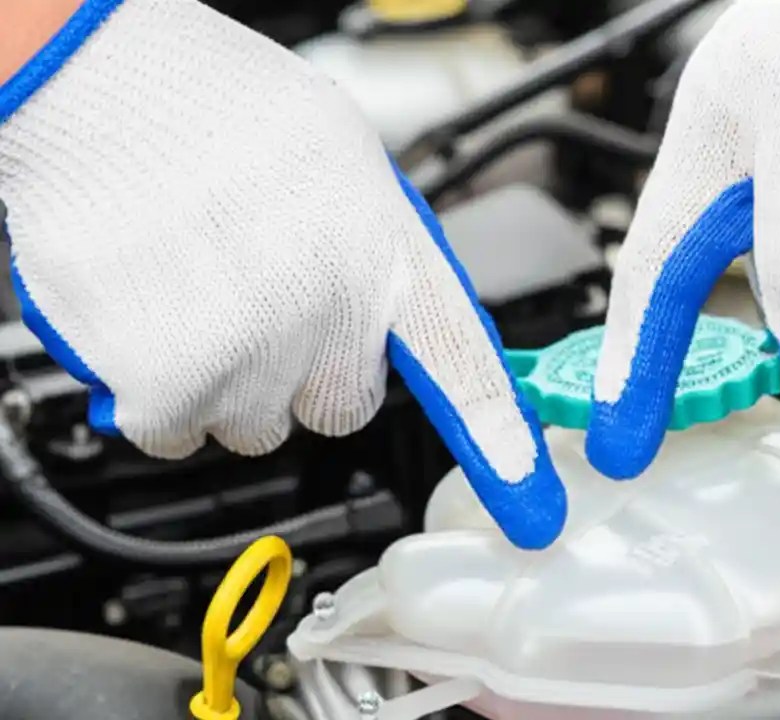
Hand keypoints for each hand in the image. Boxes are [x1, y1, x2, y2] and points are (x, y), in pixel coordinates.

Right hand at [0, 0, 564, 548]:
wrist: (93, 84)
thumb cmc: (208, 105)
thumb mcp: (340, 157)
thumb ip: (374, 246)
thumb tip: (386, 305)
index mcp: (382, 247)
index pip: (460, 362)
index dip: (500, 440)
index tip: (528, 502)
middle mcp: (326, 308)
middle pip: (339, 408)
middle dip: (304, 375)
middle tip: (259, 298)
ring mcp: (250, 353)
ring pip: (252, 424)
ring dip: (224, 379)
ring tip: (194, 286)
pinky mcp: (169, 386)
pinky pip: (173, 431)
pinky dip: (154, 391)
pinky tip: (150, 314)